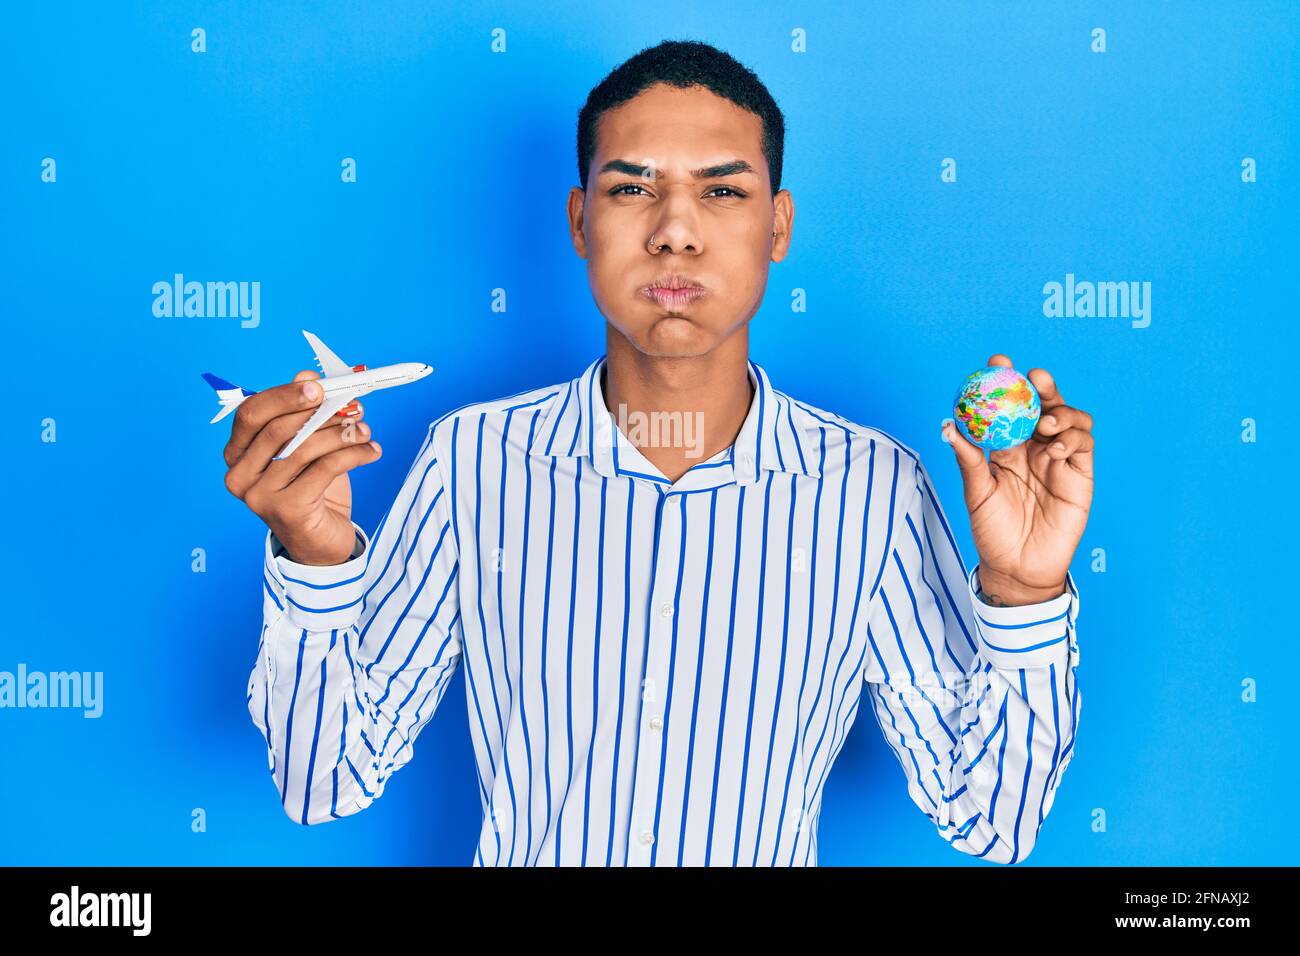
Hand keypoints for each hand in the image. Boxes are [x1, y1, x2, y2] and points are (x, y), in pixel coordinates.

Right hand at [220, 369, 382, 565]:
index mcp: (237, 453)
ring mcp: (259, 495)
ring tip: (365, 430)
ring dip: (342, 433)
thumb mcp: (307, 446)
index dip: (283, 395)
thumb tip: (309, 375)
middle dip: (320, 412)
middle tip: (352, 406)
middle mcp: (240, 475)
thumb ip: (303, 411)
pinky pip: (325, 468)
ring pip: (305, 448)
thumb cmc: (311, 487)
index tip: (318, 386)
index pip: (251, 414)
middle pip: (277, 429)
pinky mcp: (287, 510)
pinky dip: (354, 454)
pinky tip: (371, 451)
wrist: (319, 541)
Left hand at [942, 354, 1093, 605]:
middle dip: (1041, 385)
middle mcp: (1035, 447)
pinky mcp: (1080, 475)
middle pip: (1045, 404)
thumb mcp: (976, 492)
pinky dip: (1072, 438)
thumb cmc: (992, 531)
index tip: (997, 361)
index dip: (1006, 381)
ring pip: (1070, 418)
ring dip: (1060, 411)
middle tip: (1032, 377)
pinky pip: (1084, 444)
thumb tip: (948, 427)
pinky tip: (1055, 448)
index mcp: (1008, 446)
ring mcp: (1060, 459)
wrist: (1017, 568)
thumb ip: (969, 460)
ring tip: (1044, 423)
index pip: (1009, 405)